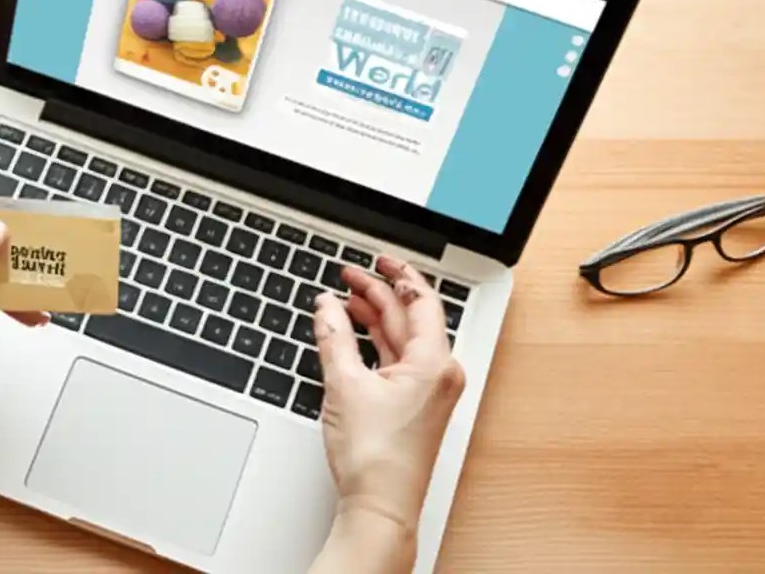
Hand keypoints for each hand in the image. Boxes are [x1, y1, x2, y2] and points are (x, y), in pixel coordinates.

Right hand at [312, 256, 464, 554]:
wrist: (379, 505)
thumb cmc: (376, 457)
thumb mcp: (344, 385)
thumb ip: (334, 337)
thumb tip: (326, 307)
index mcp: (435, 362)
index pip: (421, 301)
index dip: (397, 274)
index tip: (378, 259)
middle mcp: (439, 374)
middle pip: (410, 318)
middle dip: (379, 294)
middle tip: (349, 276)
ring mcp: (428, 392)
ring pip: (402, 340)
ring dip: (375, 318)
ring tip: (345, 301)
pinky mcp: (414, 406)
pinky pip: (397, 361)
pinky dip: (375, 344)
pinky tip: (354, 336)